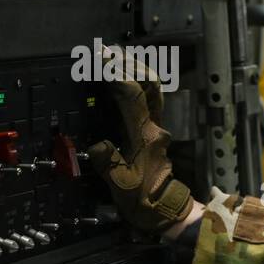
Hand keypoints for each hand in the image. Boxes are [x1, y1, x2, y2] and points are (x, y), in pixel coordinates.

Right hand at [87, 46, 194, 236]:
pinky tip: (123, 82)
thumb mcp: (119, 184)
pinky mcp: (155, 135)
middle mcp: (155, 128)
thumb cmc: (145, 200)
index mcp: (145, 136)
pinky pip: (148, 102)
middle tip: (107, 51)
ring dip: (135, 71)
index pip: (133, 96)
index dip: (117, 75)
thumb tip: (96, 145)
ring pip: (153, 90)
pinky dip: (136, 86)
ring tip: (114, 58)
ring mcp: (157, 130)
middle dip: (129, 64)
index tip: (100, 61)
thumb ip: (106, 162)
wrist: (167, 212)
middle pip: (150, 85)